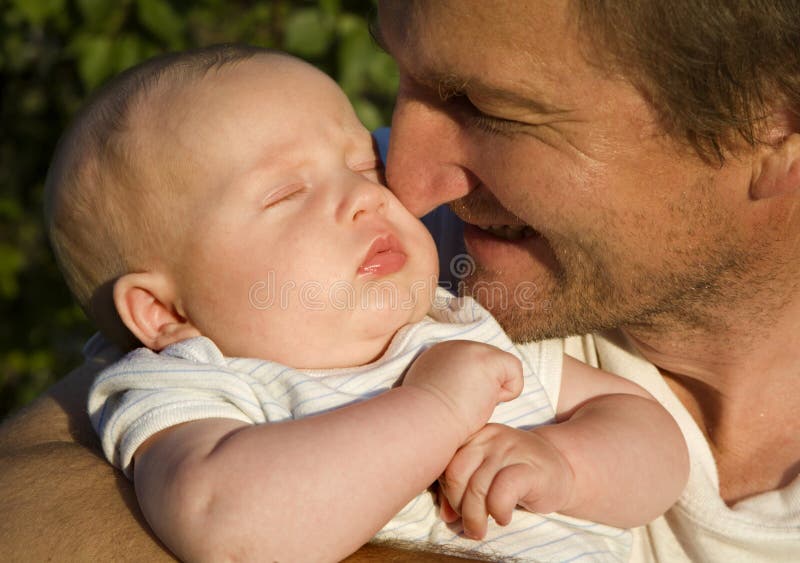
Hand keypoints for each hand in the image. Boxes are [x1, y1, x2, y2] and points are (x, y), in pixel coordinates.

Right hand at [402, 341, 522, 440]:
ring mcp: (471, 348)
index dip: (469, 389)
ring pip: (501, 368)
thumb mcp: (432, 395)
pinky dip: (507, 392)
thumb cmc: (428, 422)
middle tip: (463, 406)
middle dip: (482, 389)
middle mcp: (454, 345)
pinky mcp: (488, 357)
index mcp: (438, 355)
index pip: (469, 366)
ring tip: (471, 405)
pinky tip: (484, 402)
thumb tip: (469, 393)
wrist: (424, 422)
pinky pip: (514, 370)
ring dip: (492, 392)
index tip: (455, 404)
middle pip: (488, 366)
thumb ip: (448, 384)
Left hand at [438, 423, 574, 538]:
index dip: (445, 491)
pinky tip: (503, 518)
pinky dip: (498, 512)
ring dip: (475, 516)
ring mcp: (510, 449)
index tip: (452, 511)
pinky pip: (501, 494)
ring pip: (477, 487)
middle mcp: (490, 436)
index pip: (445, 462)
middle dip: (458, 506)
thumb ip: (462, 487)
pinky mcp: (530, 468)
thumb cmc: (517, 474)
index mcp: (474, 434)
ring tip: (482, 528)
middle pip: (456, 474)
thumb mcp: (484, 473)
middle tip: (469, 524)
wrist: (562, 468)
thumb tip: (446, 515)